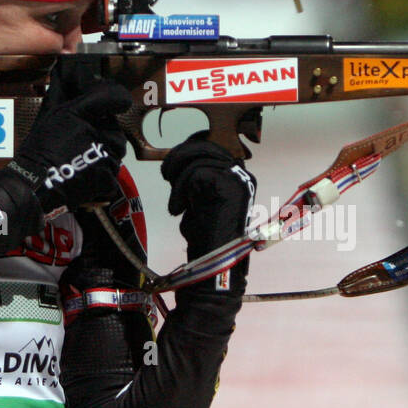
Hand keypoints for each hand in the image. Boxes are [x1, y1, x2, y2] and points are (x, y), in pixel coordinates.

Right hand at [6, 73, 131, 218]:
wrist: (36, 185)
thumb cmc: (38, 149)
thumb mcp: (48, 114)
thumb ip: (60, 91)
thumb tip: (64, 66)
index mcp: (82, 113)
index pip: (114, 96)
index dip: (117, 98)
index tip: (116, 102)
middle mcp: (98, 132)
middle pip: (115, 127)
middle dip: (103, 132)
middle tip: (82, 140)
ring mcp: (106, 156)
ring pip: (116, 149)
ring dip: (104, 151)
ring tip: (82, 157)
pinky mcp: (109, 177)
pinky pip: (112, 170)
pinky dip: (102, 172)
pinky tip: (85, 171)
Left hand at [161, 130, 256, 295]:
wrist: (214, 262)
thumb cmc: (207, 239)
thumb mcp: (200, 203)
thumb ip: (197, 183)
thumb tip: (180, 164)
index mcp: (238, 179)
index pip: (213, 147)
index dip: (189, 150)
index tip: (171, 167)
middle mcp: (242, 176)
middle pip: (206, 145)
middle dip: (180, 157)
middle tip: (166, 175)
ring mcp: (236, 179)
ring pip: (198, 157)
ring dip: (178, 176)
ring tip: (174, 201)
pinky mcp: (227, 184)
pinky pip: (195, 172)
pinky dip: (180, 190)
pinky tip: (178, 209)